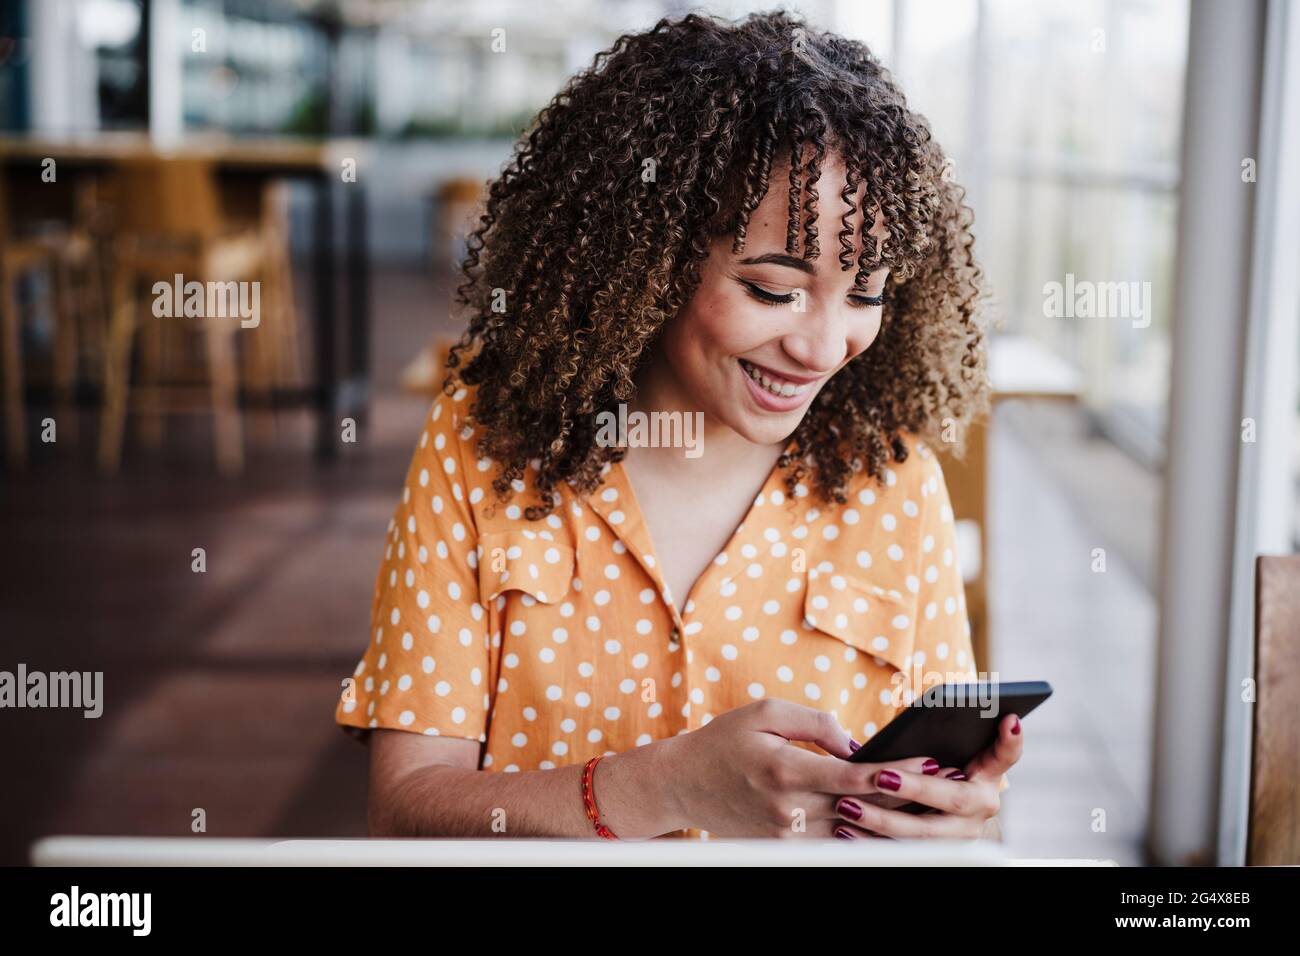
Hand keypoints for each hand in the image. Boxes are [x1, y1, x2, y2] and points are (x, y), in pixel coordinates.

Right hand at [662, 698, 938, 837]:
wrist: (683, 784)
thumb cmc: (724, 741)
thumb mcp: (765, 713)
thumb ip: (815, 723)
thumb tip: (856, 742)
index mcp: (785, 770)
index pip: (854, 775)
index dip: (896, 770)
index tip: (930, 761)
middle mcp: (789, 809)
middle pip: (861, 805)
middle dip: (905, 793)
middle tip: (947, 782)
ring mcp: (787, 834)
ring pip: (852, 829)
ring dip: (891, 816)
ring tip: (929, 801)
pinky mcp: (785, 846)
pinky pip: (833, 839)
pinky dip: (863, 830)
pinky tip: (890, 818)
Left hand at [829, 712, 1023, 839]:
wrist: (940, 816)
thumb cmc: (936, 767)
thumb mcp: (947, 749)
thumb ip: (945, 732)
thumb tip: (952, 709)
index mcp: (988, 775)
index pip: (1006, 753)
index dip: (1010, 739)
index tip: (1008, 719)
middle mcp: (982, 807)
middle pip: (953, 799)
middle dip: (915, 788)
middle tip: (880, 776)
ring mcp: (961, 835)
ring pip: (924, 833)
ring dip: (882, 820)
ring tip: (847, 805)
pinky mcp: (937, 853)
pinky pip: (903, 849)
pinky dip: (871, 840)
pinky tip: (843, 830)